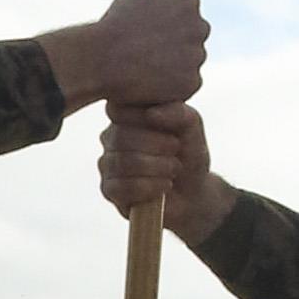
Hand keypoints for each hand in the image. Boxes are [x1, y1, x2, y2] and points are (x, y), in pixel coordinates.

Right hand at [36, 0, 207, 114]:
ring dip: (174, 67)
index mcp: (187, 2)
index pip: (188, 12)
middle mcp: (199, 27)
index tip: (155, 31)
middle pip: (194, 37)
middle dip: (179, 44)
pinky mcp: (192, 82)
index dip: (171, 22)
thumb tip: (149, 7)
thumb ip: (149, 4)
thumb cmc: (111, 28)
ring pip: (190, 63)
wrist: (103, 58)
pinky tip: (149, 85)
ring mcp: (198, 55)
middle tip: (153, 54)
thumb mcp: (129, 2)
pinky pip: (185, 86)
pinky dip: (170, 88)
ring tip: (145, 70)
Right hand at [99, 101, 233, 245]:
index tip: (172, 129)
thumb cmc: (187, 152)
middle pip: (122, 137)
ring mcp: (106, 163)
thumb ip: (176, 111)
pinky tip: (164, 185)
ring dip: (159, 167)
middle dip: (159, 145)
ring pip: (124, 162)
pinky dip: (151, 187)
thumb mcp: (191, 125)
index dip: (148, 120)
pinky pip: (122, 187)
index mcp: (124, 113)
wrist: (192, 190)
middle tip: (177, 151)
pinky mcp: (108, 189)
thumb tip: (151, 113)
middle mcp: (110, 136)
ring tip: (174, 169)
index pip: (119, 109)